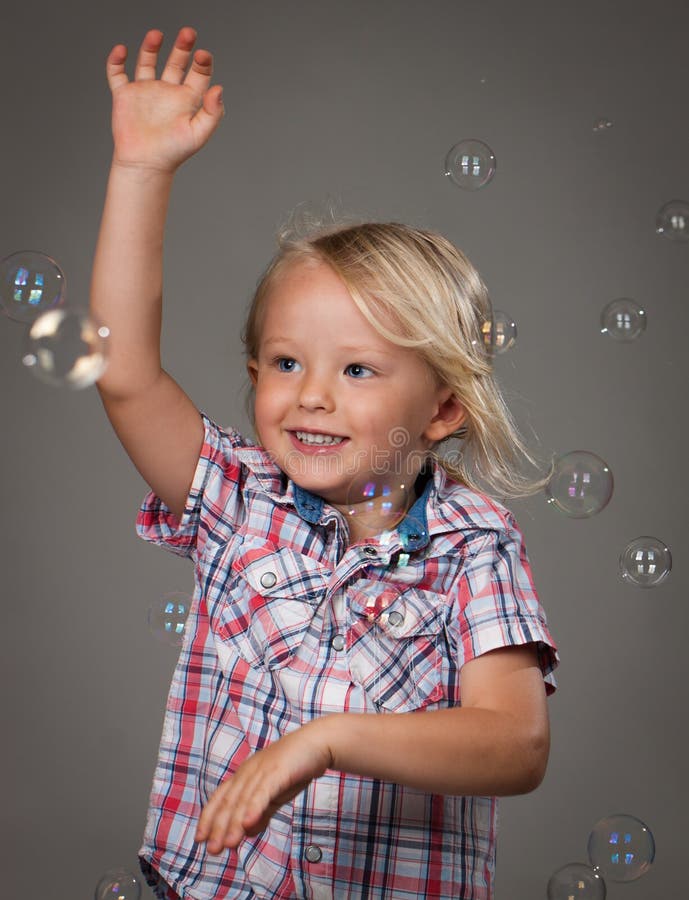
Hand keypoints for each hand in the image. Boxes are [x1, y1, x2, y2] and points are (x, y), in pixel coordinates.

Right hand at [106, 26, 223, 172]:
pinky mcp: (125, 95)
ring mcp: (145, 91)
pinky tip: (121, 50)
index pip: (198, 73)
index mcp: (186, 99)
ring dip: (151, 47)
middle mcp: (167, 91)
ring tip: (157, 34)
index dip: (203, 62)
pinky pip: (117, 73)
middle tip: (188, 33)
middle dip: (182, 47)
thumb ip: (212, 112)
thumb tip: (218, 88)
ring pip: (147, 61)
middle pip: (176, 62)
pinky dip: (116, 61)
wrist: (145, 165)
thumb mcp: (199, 134)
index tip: (203, 55)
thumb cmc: (174, 153)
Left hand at [194, 720, 333, 854]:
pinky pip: (264, 791)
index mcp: (245, 774)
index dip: (208, 817)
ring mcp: (263, 769)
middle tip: (212, 850)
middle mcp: (249, 771)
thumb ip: (261, 811)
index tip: (200, 838)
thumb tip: (247, 831)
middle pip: (229, 801)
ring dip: (234, 823)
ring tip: (227, 844)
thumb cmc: (295, 767)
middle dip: (218, 826)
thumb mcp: (275, 793)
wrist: (318, 742)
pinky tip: (248, 824)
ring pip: (244, 799)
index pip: (221, 797)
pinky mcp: (279, 770)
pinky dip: (255, 808)